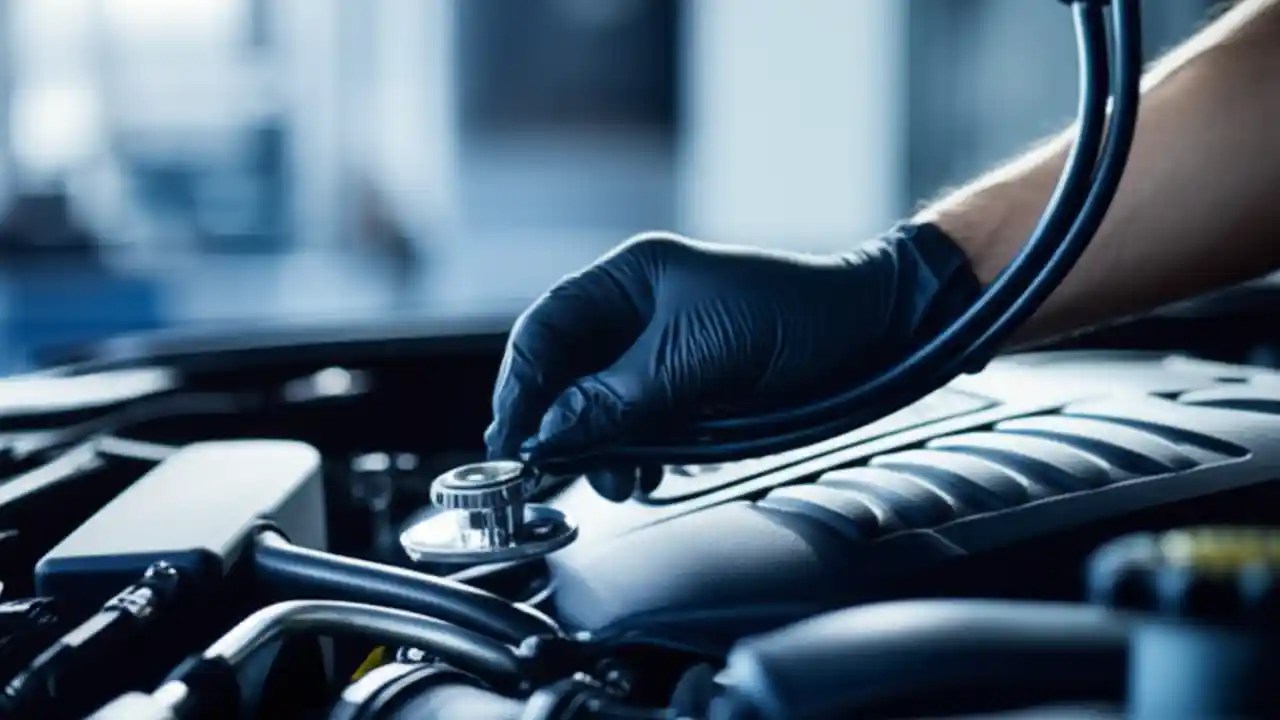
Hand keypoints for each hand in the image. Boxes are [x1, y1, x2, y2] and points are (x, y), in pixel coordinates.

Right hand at [484, 224, 977, 498]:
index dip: (522, 383)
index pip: (547, 327)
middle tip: (552, 468)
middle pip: (564, 371)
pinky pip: (634, 426)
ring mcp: (658, 354)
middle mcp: (635, 314)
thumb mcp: (699, 354)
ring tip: (616, 478)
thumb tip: (552, 430)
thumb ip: (621, 394)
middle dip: (556, 422)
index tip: (512, 436)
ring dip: (595, 447)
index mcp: (630, 278)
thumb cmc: (796, 318)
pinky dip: (629, 454)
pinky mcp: (683, 392)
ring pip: (596, 406)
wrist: (874, 336)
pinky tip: (640, 474)